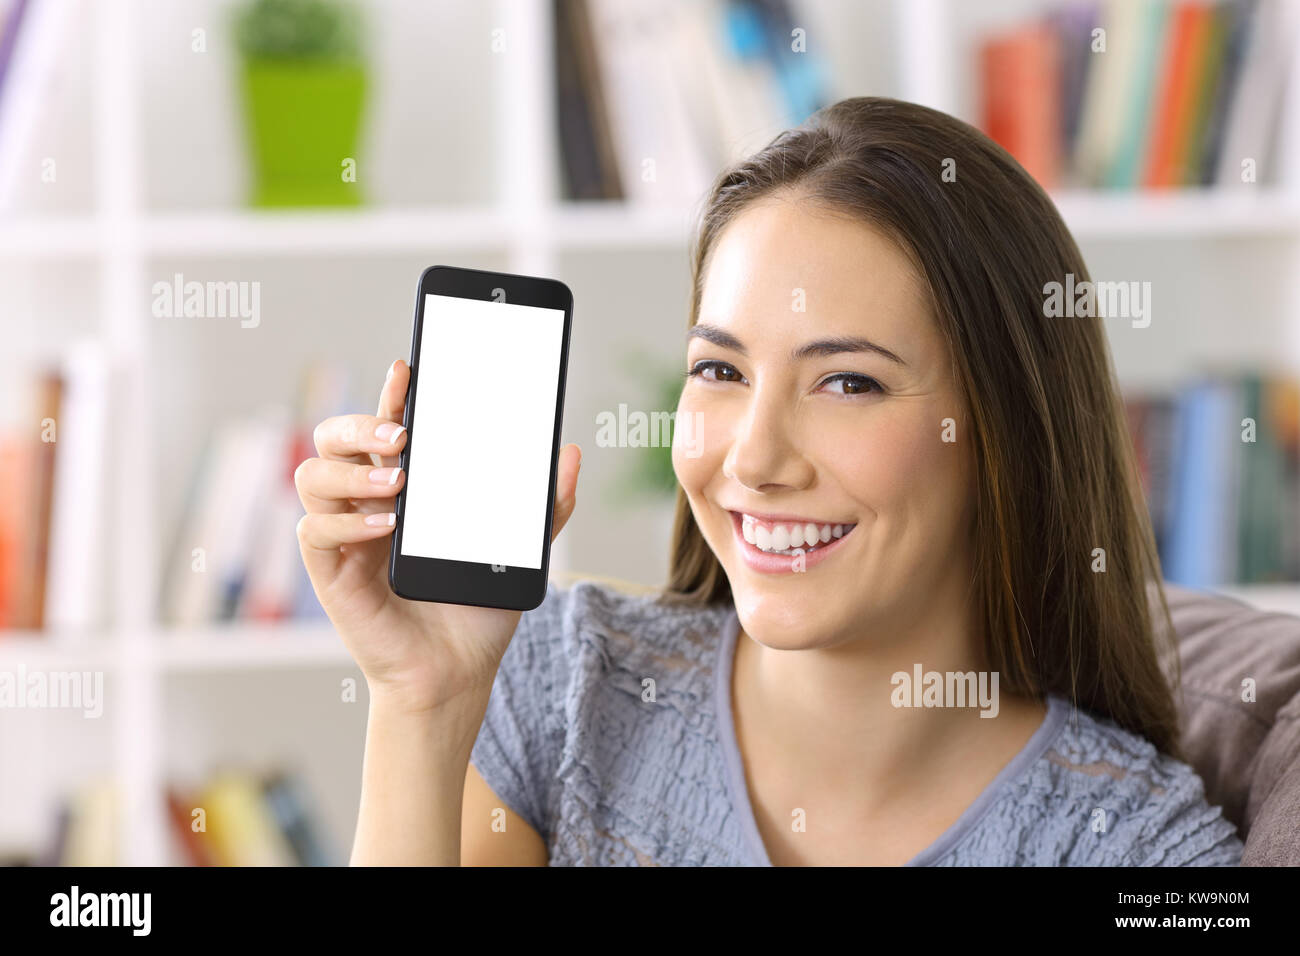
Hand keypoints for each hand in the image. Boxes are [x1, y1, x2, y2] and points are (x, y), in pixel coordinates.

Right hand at [294, 358, 580, 712]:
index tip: (408, 370)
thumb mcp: (521, 549)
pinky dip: (345, 522)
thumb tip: (570, 452)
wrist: (456, 671)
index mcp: (405, 488)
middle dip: (357, 424)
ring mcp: (345, 536)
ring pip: (313, 476)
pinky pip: (314, 531)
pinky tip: (384, 526)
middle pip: (333, 439)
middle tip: (399, 432)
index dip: (390, 395)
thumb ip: (545, 504)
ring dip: (351, 470)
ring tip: (400, 482)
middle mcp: (366, 503)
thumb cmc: (477, 608)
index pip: (386, 426)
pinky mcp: (331, 572)